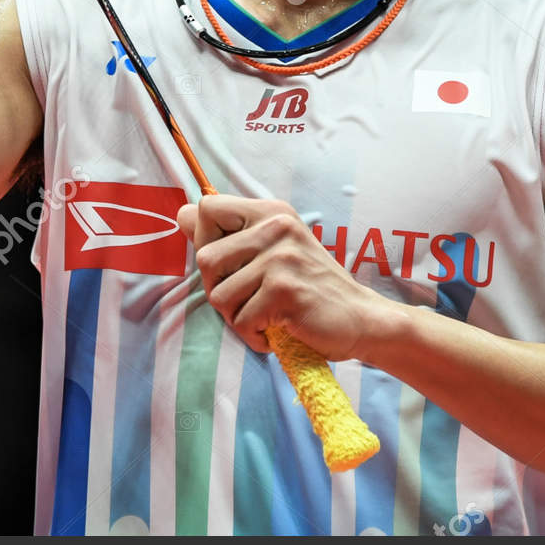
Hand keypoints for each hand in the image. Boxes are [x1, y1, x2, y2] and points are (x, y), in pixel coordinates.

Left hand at [177, 195, 385, 362]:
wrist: (361, 318)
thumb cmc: (312, 287)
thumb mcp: (276, 248)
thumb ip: (233, 234)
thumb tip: (183, 214)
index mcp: (271, 213)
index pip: (207, 208)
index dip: (204, 240)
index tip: (230, 264)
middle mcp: (276, 227)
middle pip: (205, 258)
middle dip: (218, 290)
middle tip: (248, 301)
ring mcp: (281, 257)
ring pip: (219, 294)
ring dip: (237, 317)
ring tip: (265, 317)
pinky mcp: (285, 290)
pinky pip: (241, 320)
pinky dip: (255, 336)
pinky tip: (277, 331)